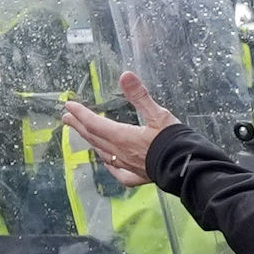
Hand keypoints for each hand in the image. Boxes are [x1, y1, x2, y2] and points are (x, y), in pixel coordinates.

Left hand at [59, 74, 180, 181]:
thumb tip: (125, 75)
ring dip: (92, 142)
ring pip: (103, 153)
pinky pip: (118, 172)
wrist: (186, 169)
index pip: (95, 123)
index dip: (80, 114)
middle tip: (67, 118)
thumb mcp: (159, 114)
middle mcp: (120, 153)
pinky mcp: (138, 177)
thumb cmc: (174, 142)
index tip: (69, 106)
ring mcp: (127, 167)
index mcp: (123, 137)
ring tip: (85, 135)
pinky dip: (110, 166)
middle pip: (94, 138)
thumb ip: (140, 96)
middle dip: (79, 126)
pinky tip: (109, 164)